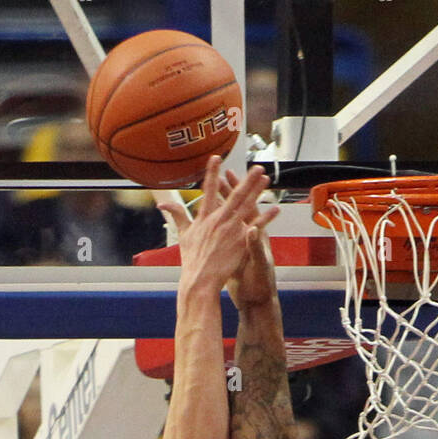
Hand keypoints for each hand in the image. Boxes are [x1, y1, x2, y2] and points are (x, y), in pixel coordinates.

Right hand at [158, 158, 278, 297]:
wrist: (199, 280)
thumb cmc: (191, 260)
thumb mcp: (183, 235)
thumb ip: (177, 216)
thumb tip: (162, 204)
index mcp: (204, 217)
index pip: (208, 190)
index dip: (212, 173)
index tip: (216, 157)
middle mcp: (217, 220)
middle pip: (234, 195)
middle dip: (246, 179)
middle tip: (257, 166)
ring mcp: (230, 230)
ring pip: (246, 206)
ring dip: (257, 191)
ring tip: (266, 179)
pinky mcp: (239, 241)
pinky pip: (256, 226)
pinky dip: (266, 217)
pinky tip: (275, 208)